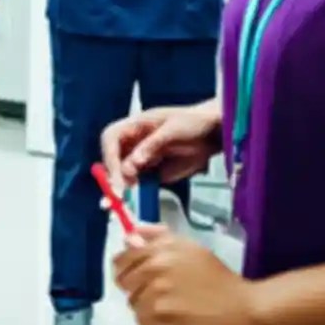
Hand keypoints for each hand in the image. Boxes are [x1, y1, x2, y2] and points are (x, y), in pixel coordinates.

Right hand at [100, 103, 220, 195]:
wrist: (213, 133)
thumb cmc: (192, 123)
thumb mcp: (173, 130)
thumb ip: (152, 145)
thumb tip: (133, 162)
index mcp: (134, 126)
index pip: (110, 139)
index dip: (110, 155)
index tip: (118, 173)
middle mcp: (133, 143)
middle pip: (113, 158)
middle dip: (113, 175)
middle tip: (119, 192)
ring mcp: (142, 159)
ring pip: (123, 174)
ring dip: (120, 187)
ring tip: (119, 200)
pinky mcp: (152, 173)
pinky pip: (139, 184)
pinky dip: (135, 194)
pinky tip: (134, 202)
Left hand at [114, 225, 259, 324]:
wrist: (244, 306)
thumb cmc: (219, 277)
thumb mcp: (189, 248)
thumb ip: (156, 238)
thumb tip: (129, 236)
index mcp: (162, 248)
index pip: (122, 258)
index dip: (125, 269)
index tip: (135, 277)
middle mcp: (157, 266)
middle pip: (123, 282)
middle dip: (136, 290)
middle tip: (155, 295)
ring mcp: (160, 290)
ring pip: (133, 303)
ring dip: (147, 309)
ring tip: (168, 309)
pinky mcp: (166, 313)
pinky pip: (143, 321)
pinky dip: (154, 324)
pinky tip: (170, 321)